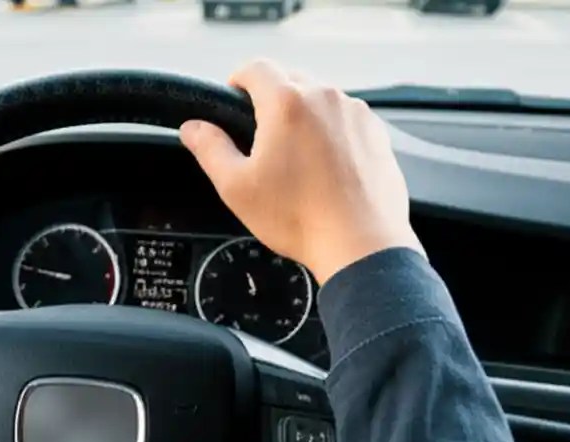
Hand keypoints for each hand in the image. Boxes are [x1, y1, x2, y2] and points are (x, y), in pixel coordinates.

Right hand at [180, 59, 423, 283]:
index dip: (238, 80)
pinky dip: (331, 132)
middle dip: (271, 101)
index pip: (255, 67)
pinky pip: (345, 119)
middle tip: (262, 140)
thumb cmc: (298, 218)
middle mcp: (325, 97)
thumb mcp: (236, 187)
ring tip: (296, 159)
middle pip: (289, 80)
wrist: (360, 244)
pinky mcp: (376, 132)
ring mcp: (355, 113)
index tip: (234, 100)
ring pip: (319, 99)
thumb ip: (209, 149)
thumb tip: (193, 128)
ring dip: (303, 116)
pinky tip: (325, 168)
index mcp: (287, 103)